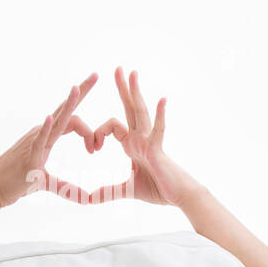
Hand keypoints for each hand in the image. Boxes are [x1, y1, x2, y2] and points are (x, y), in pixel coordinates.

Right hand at [0, 74, 99, 209]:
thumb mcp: (46, 184)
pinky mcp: (28, 155)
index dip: (88, 130)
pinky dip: (46, 128)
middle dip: (82, 91)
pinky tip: (51, 117)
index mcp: (46, 138)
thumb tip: (85, 199)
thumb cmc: (15, 183)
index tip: (95, 148)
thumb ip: (66, 188)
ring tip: (77, 87)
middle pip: (65, 109)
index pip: (71, 120)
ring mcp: (34, 142)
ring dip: (67, 104)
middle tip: (96, 74)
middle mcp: (40, 134)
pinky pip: (39, 139)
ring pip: (55, 119)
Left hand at [88, 67, 199, 206]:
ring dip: (136, 92)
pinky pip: (159, 130)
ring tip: (132, 72)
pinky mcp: (158, 149)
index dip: (97, 134)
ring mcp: (150, 141)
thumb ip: (108, 192)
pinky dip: (160, 115)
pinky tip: (162, 99)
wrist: (178, 197)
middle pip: (129, 108)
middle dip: (123, 88)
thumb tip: (89, 199)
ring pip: (141, 112)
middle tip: (117, 67)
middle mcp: (140, 138)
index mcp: (132, 144)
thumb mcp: (127, 190)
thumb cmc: (158, 190)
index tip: (92, 149)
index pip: (110, 127)